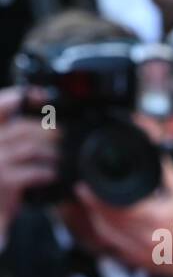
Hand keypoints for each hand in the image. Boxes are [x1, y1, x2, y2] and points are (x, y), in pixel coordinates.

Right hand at [0, 87, 60, 241]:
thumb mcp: (1, 153)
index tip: (39, 95)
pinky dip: (49, 172)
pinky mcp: (6, 182)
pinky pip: (35, 172)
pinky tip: (54, 175)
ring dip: (52, 152)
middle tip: (63, 134)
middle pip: (23, 128)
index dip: (17, 97)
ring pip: (32, 149)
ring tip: (61, 157)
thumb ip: (12, 137)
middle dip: (48, 130)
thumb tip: (39, 122)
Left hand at [73, 158, 172, 276]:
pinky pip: (113, 245)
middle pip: (106, 220)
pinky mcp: (137, 262)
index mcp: (156, 219)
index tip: (85, 185)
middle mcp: (146, 238)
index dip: (96, 197)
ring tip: (91, 203)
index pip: (117, 207)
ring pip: (106, 234)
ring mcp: (140, 253)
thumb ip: (163, 168)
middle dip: (91, 204)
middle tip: (82, 190)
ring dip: (95, 217)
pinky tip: (104, 220)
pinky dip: (105, 231)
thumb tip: (150, 145)